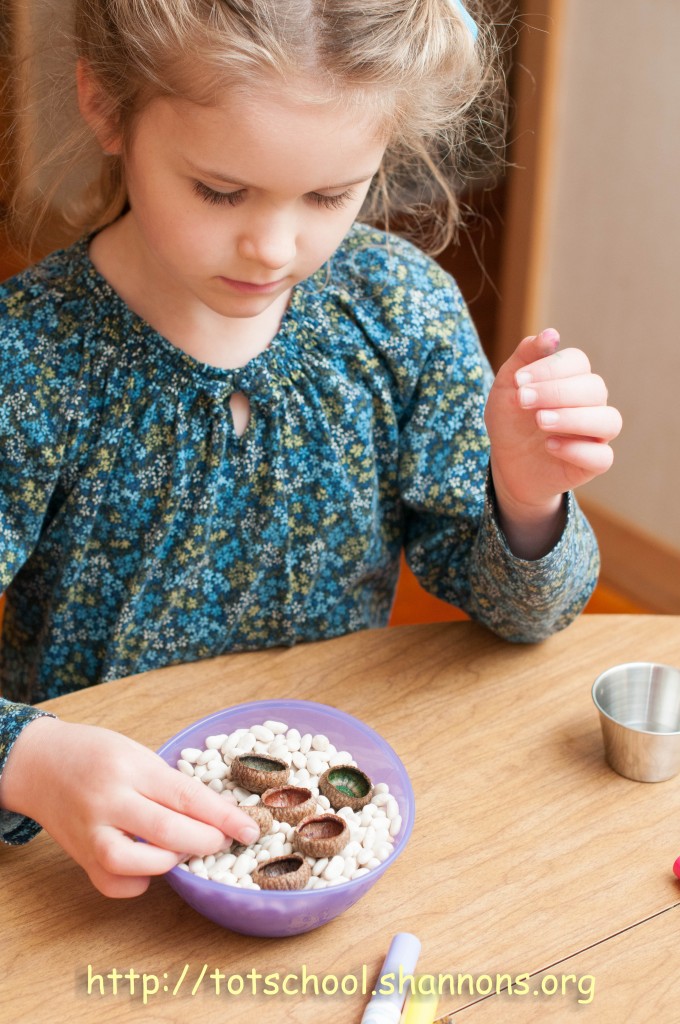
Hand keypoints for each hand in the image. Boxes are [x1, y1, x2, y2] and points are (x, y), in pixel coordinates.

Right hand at [0, 716, 259, 897]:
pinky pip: (115, 883)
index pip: (187, 796)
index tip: (250, 830)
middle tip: (222, 841)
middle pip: (168, 831)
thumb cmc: (96, 754)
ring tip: (179, 849)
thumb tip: (216, 817)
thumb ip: (170, 786)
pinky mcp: (79, 858)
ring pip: (137, 864)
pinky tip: (149, 867)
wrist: (39, 764)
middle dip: (206, 841)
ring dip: (170, 862)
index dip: (224, 816)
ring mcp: (91, 832)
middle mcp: (109, 800)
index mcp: (131, 767)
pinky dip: (139, 882)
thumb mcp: (137, 754)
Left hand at [485, 329, 621, 555]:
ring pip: (608, 420)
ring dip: (574, 418)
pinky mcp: (593, 463)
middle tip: (523, 400)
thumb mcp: (507, 386)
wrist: (507, 463)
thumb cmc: (511, 420)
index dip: (550, 368)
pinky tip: (550, 446)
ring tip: (541, 421)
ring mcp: (595, 434)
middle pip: (594, 388)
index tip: (518, 381)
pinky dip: (577, 449)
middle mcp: (591, 404)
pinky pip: (602, 456)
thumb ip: (525, 357)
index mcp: (572, 379)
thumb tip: (551, 334)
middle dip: (556, 392)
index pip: (577, 362)